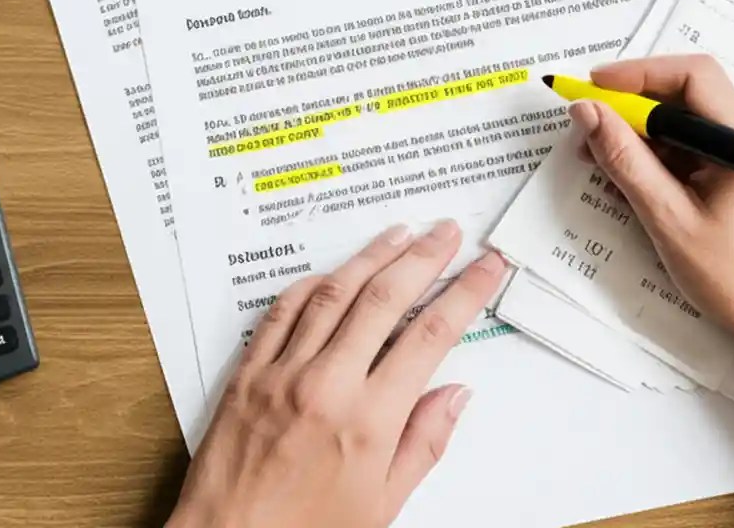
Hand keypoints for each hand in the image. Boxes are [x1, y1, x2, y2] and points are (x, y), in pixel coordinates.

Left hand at [168, 221, 506, 527]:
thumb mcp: (382, 505)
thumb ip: (422, 444)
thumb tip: (456, 395)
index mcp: (368, 422)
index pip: (431, 337)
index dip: (465, 294)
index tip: (486, 268)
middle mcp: (326, 386)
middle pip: (385, 299)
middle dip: (424, 257)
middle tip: (447, 232)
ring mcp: (282, 374)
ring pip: (334, 293)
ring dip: (372, 256)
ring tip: (401, 233)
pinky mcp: (247, 375)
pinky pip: (282, 312)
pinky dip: (311, 284)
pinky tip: (333, 272)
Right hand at [570, 55, 733, 354]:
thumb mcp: (670, 221)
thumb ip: (626, 161)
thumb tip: (588, 113)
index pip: (693, 76)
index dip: (637, 73)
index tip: (591, 88)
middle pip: (691, 96)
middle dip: (634, 108)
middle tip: (587, 130)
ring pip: (693, 126)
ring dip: (646, 137)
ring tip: (602, 163)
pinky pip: (703, 152)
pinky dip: (666, 159)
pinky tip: (635, 183)